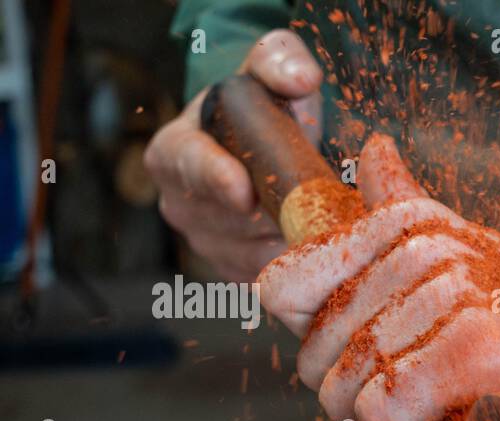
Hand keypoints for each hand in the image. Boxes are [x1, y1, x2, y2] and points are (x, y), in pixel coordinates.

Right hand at [145, 29, 322, 280]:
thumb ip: (279, 61)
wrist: (268, 147)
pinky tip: (323, 242)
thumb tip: (300, 78)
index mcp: (172, 153)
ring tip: (327, 218)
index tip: (245, 192)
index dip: (217, 181)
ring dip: (295, 241)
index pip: (187, 168)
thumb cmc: (264, 104)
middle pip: (231, 220)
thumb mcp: (270, 69)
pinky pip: (272, 279)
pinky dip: (302, 266)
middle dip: (276, 213)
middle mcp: (181, 205)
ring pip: (256, 254)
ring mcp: (207, 244)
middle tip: (321, 204)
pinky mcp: (236, 274)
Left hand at [258, 134, 499, 420]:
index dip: (304, 330)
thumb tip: (374, 150)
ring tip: (419, 410)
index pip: (285, 286)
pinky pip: (386, 411)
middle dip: (342, 390)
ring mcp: (451, 299)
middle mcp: (424, 253)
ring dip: (376, 419)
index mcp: (407, 227)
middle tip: (390, 395)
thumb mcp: (467, 242)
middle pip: (316, 352)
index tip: (343, 345)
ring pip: (349, 389)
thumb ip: (405, 203)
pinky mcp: (475, 351)